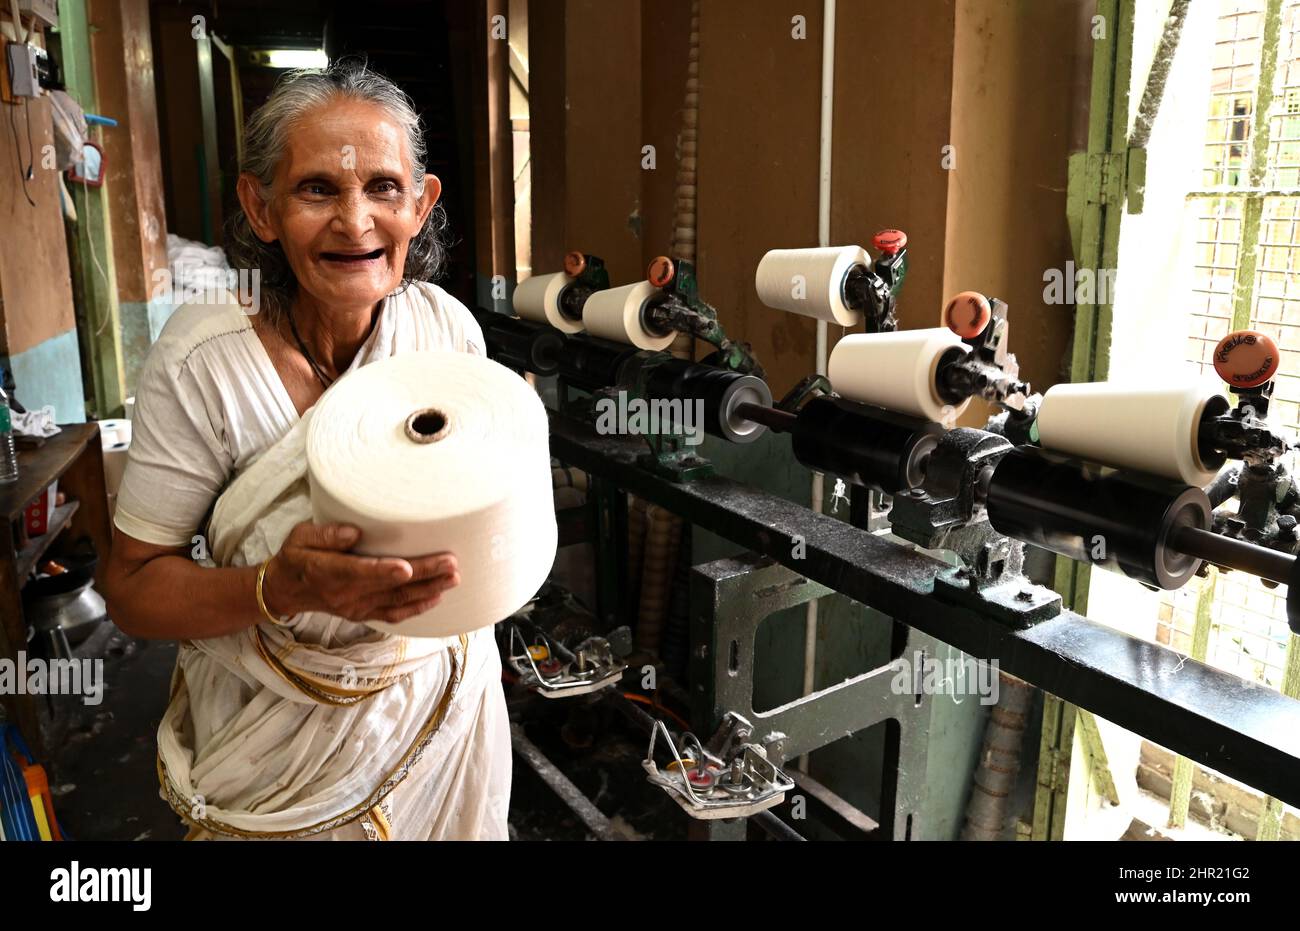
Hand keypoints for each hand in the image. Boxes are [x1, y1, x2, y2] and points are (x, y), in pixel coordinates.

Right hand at [261, 522, 459, 623]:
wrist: (286, 590)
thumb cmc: (296, 556)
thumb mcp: (300, 537)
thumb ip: (325, 534)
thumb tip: (354, 532)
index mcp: (328, 572)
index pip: (359, 573)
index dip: (383, 572)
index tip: (406, 569)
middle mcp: (345, 594)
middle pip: (389, 586)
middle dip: (423, 576)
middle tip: (451, 564)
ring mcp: (356, 607)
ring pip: (397, 601)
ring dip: (429, 591)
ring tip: (453, 579)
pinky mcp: (363, 614)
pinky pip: (394, 614)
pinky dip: (417, 608)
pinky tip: (437, 597)